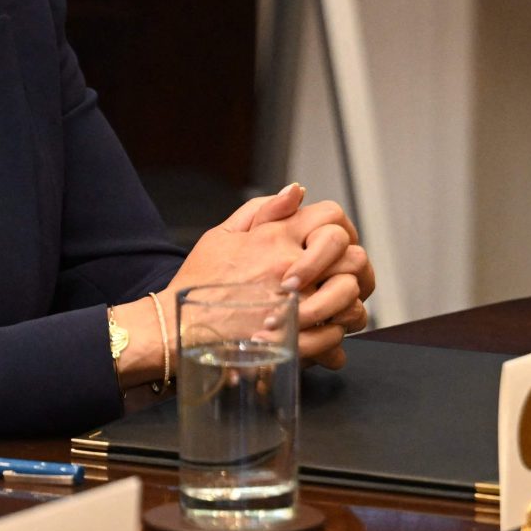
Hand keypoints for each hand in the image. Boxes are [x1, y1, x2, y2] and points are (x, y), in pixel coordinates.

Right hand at [167, 185, 374, 367]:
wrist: (177, 328)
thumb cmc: (198, 283)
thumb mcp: (223, 235)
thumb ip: (262, 210)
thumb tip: (297, 191)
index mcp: (275, 237)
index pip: (331, 216)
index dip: (340, 229)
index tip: (335, 246)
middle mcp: (289, 265)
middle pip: (351, 255)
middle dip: (353, 266)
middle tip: (344, 278)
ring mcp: (293, 303)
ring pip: (350, 295)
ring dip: (350, 301)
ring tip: (339, 308)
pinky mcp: (292, 339)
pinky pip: (335, 333)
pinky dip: (336, 333)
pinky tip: (326, 333)